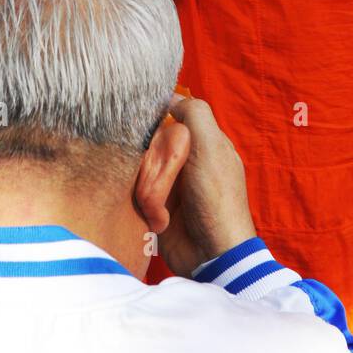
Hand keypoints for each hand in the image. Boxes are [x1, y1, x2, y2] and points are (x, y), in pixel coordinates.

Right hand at [157, 97, 256, 276]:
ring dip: (145, 180)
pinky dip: (140, 198)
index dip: (159, 118)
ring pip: (141, 165)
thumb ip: (194, 114)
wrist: (212, 255)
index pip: (173, 117)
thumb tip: (170, 97)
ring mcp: (171, 185)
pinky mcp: (156, 208)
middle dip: (150, 154)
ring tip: (154, 196)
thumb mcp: (211, 147)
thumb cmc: (217, 198)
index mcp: (204, 143)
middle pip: (152, 141)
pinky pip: (136, 191)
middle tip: (155, 168)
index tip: (146, 120)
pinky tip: (149, 209)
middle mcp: (186, 161)